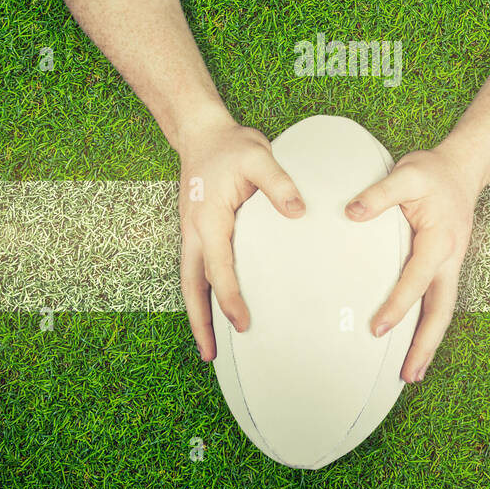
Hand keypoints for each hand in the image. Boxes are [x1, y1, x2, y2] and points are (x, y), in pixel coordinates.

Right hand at [179, 119, 305, 360]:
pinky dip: (203, 294)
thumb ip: (279, 183)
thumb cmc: (230, 146)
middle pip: (192, 286)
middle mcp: (194, 231)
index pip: (218, 268)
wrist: (201, 133)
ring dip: (198, 313)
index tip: (243, 323)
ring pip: (191, 281)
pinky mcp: (198, 232)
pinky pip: (198, 270)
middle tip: (211, 355)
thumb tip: (299, 211)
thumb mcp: (258, 156)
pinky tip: (216, 310)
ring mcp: (192, 233)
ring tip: (209, 347)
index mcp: (208, 219)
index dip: (230, 298)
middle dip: (200, 322)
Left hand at [344, 144, 481, 382]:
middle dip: (426, 345)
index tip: (377, 329)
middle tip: (408, 375)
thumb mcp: (407, 174)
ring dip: (429, 344)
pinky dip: (429, 327)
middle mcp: (450, 259)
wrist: (462, 169)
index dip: (399, 305)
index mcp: (440, 240)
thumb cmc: (433, 173)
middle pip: (442, 311)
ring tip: (412, 374)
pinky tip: (415, 344)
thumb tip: (351, 213)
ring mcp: (451, 266)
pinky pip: (438, 302)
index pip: (417, 279)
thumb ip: (380, 194)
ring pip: (443, 311)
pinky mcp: (445, 267)